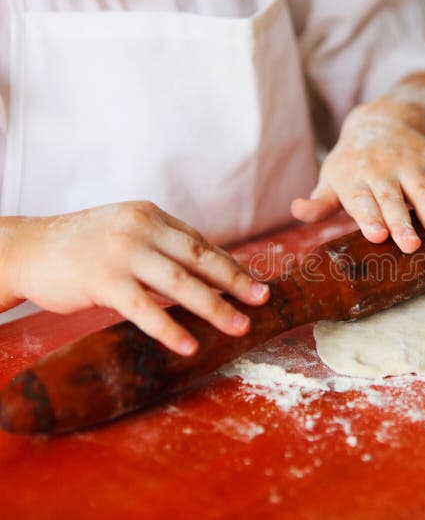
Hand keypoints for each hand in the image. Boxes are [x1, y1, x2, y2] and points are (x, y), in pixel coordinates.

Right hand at [6, 202, 268, 354]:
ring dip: (214, 307)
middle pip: (200, 257)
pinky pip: (145, 309)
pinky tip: (189, 345)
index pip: (200, 242)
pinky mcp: (102, 280)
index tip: (255, 283)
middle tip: (263, 300)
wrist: (25, 249)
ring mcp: (122, 252)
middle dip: (235, 281)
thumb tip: (204, 270)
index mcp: (150, 215)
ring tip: (239, 326)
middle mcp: (140, 228)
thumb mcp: (125, 233)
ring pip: (180, 283)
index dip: (230, 264)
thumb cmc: (81, 246)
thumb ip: (160, 245)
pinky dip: (170, 328)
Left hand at [291, 106, 424, 257]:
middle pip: (393, 199)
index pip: (361, 200)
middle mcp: (381, 170)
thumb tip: (296, 211)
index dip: (368, 217)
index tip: (377, 235)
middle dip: (402, 222)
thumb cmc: (352, 164)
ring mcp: (408, 164)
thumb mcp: (331, 179)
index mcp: (353, 179)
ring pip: (424, 193)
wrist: (381, 121)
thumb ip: (318, 203)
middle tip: (411, 246)